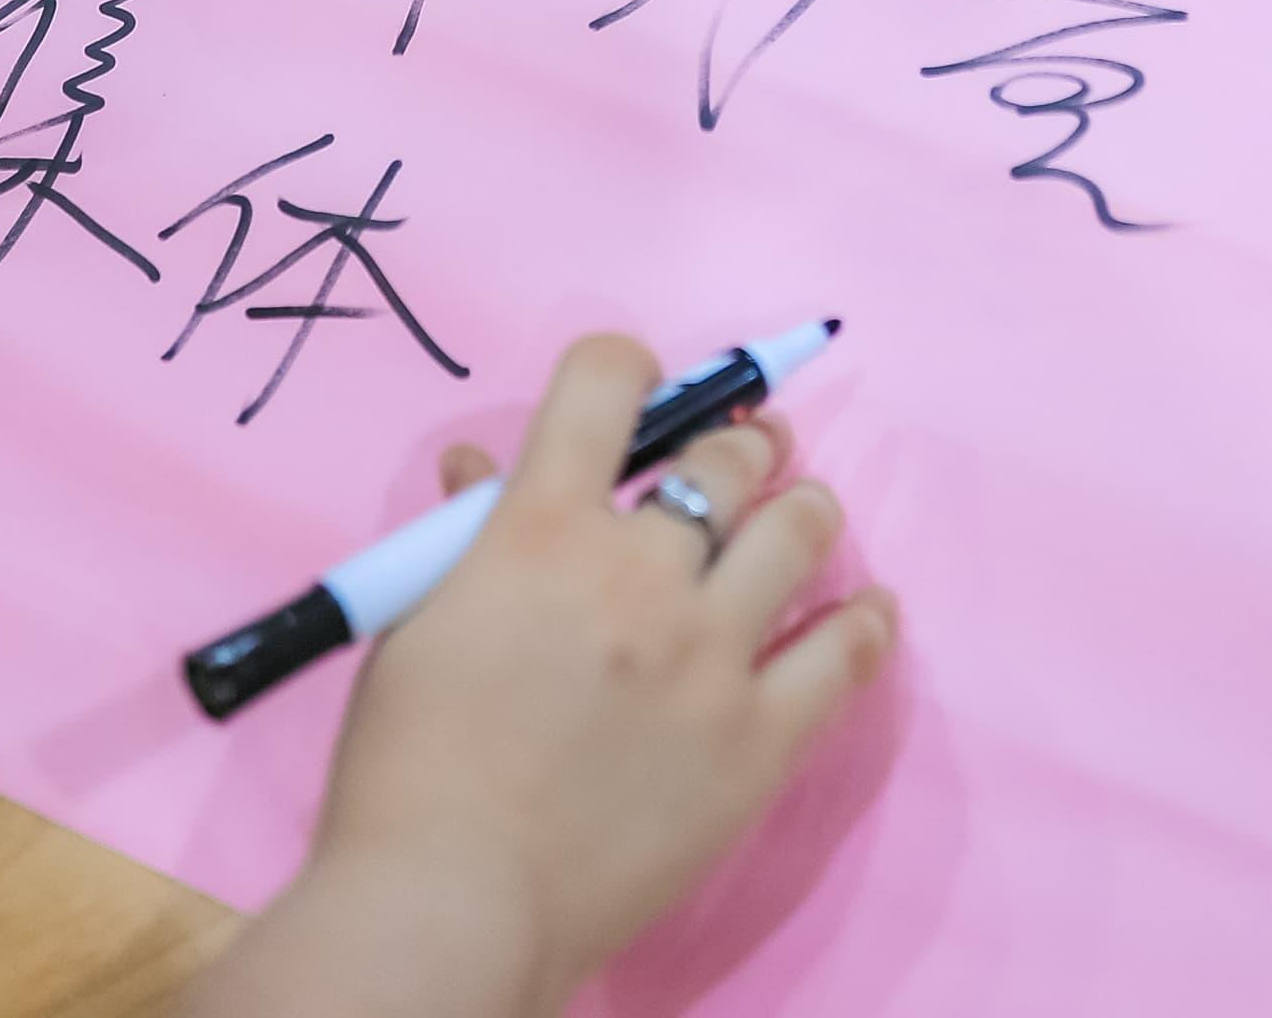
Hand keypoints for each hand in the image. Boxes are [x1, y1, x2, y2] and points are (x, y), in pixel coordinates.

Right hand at [184, 335, 900, 1017]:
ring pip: (798, 532)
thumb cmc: (404, 768)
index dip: (627, 370)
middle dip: (737, 448)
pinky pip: (846, 655)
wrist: (452, 902)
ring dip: (800, 511)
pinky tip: (867, 608)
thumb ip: (459, 539)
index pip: (608, 383)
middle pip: (726, 460)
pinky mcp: (760, 739)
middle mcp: (642, 569)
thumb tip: (477, 469)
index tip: (638, 392)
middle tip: (742, 461)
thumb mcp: (412, 626)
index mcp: (542, 527)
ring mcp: (712, 653)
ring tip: (798, 517)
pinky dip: (864, 620)